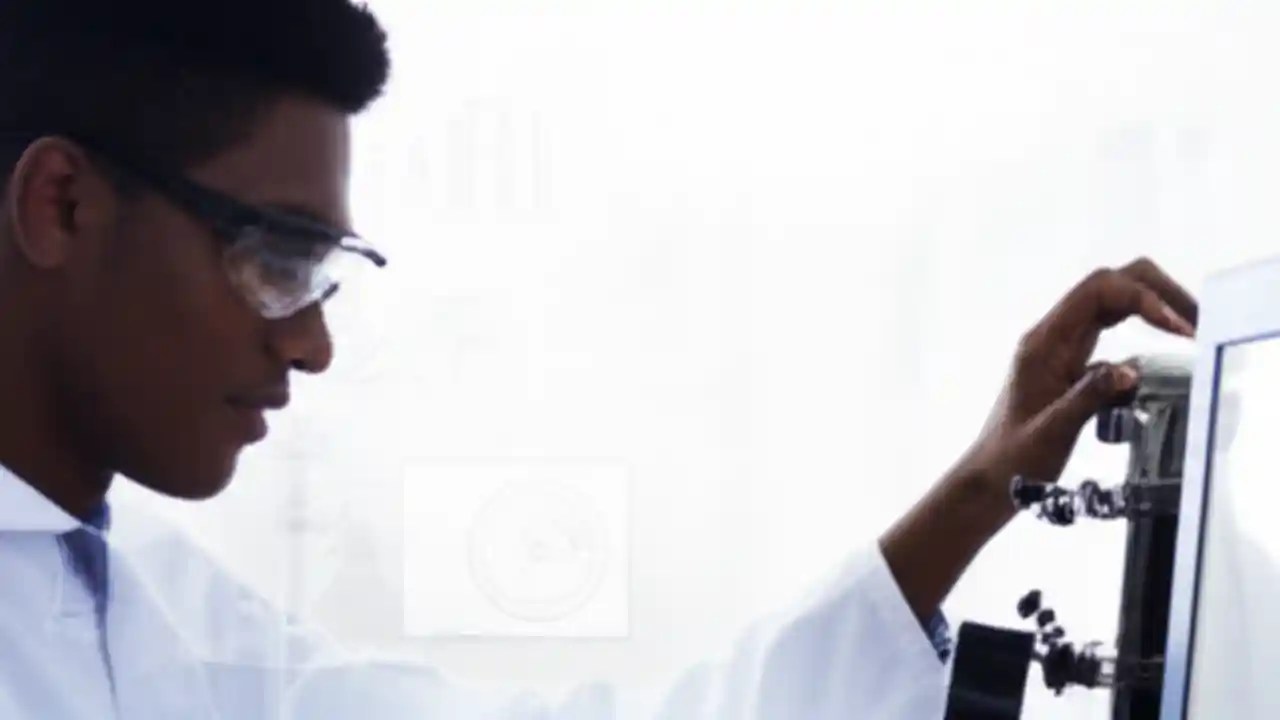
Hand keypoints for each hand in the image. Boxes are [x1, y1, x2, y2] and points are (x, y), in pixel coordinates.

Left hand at [882, 258, 1197, 620]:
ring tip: (1192, 335)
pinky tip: (1161, 368)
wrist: (990, 478)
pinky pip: (1111, 337)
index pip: (1097, 290)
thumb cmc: (1013, 459)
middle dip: (1156, 292)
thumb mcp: (1053, 432)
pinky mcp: (1071, 365)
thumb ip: (1090, 398)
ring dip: (1153, 311)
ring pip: (1112, 306)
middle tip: (1196, 321)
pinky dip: (1142, 342)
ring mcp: (1061, 348)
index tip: (1179, 328)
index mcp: (1042, 342)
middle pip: (1109, 285)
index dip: (1143, 297)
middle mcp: (1052, 337)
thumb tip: (1131, 370)